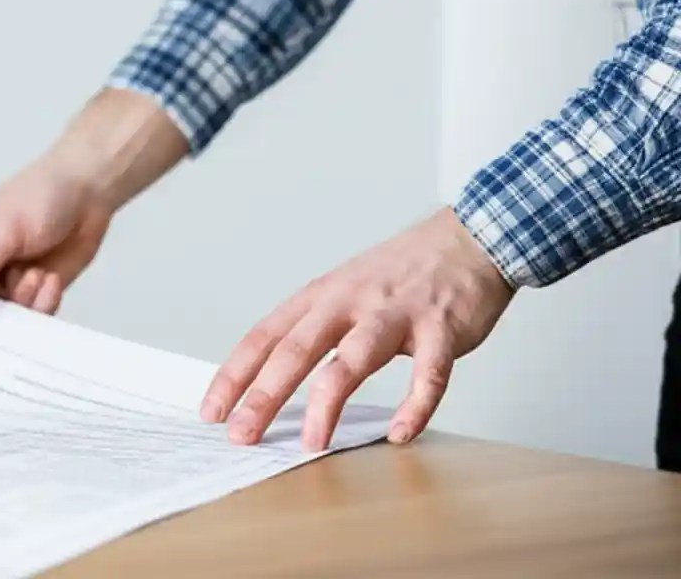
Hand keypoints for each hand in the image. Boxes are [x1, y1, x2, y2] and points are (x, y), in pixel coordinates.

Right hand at [0, 157, 113, 320]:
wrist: (87, 192)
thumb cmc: (37, 198)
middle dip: (1, 309)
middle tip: (19, 290)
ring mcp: (6, 281)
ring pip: (8, 318)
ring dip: (26, 301)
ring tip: (38, 275)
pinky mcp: (34, 291)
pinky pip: (33, 315)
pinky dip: (44, 301)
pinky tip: (51, 278)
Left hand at [201, 208, 514, 450]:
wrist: (469, 238)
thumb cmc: (400, 273)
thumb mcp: (343, 289)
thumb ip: (313, 329)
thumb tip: (270, 378)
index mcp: (320, 296)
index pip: (264, 337)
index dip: (235, 375)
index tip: (212, 410)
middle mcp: (350, 302)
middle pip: (297, 349)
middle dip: (265, 394)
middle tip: (242, 434)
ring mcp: (395, 314)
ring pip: (353, 360)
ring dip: (328, 403)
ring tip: (312, 443)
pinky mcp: (441, 328)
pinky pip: (428, 374)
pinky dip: (414, 406)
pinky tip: (400, 433)